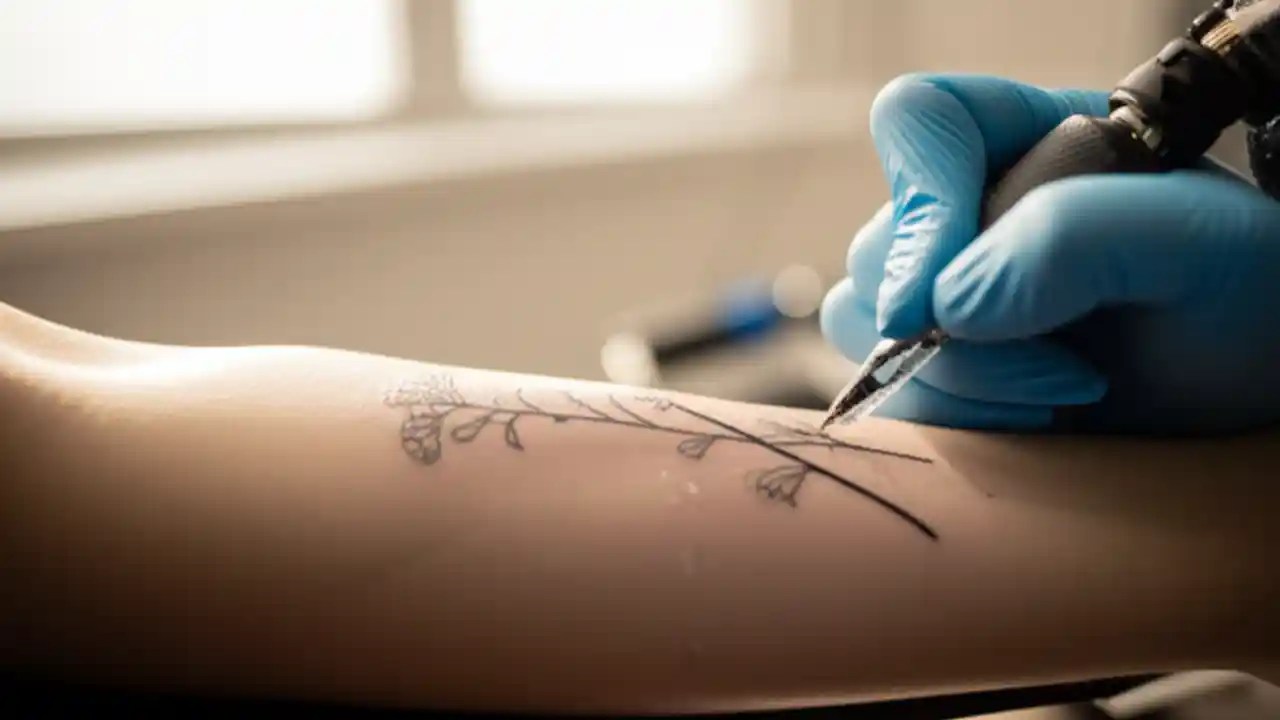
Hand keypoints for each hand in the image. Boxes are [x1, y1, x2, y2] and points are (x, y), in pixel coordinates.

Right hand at [820, 74, 1279, 433]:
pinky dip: (955, 418)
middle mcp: (975, 209)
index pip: (922, 123)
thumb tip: (946, 304)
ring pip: (866, 324)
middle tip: (1061, 374)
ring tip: (1061, 397)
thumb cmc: (1252, 297)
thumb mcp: (1198, 245)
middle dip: (954, 330)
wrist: (1258, 389)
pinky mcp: (947, 362)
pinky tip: (1038, 424)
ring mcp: (951, 289)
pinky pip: (892, 389)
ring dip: (954, 381)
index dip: (920, 200)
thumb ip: (1078, 238)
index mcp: (1032, 142)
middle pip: (881, 248)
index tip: (939, 298)